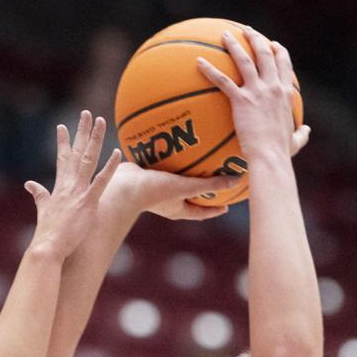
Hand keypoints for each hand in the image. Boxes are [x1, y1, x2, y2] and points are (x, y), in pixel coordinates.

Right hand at [24, 111, 120, 260]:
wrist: (48, 246)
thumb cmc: (47, 232)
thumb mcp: (42, 209)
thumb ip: (39, 195)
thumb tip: (30, 184)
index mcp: (59, 187)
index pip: (61, 159)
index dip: (63, 142)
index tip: (63, 126)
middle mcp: (68, 185)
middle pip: (76, 152)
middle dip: (81, 132)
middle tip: (87, 113)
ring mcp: (78, 192)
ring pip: (88, 159)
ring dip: (95, 139)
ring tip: (101, 121)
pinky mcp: (88, 202)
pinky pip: (101, 181)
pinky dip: (109, 167)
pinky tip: (117, 153)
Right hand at [105, 161, 241, 220]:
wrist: (121, 186)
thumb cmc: (152, 191)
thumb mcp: (185, 187)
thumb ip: (209, 185)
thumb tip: (235, 181)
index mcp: (177, 210)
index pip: (201, 213)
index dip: (214, 210)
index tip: (226, 205)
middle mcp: (167, 201)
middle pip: (190, 197)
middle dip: (202, 191)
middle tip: (216, 181)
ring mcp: (156, 189)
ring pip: (176, 181)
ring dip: (186, 173)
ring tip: (197, 160)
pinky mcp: (146, 176)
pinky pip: (163, 166)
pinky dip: (171, 158)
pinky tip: (175, 143)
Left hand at [197, 27, 310, 164]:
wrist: (270, 156)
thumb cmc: (281, 153)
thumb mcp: (295, 141)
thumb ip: (301, 134)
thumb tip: (306, 131)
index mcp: (285, 94)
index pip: (284, 65)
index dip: (279, 52)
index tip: (273, 44)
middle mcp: (272, 87)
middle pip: (265, 54)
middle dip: (256, 39)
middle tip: (247, 30)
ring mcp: (257, 91)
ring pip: (244, 60)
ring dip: (234, 45)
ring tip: (225, 34)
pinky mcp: (241, 100)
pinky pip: (222, 81)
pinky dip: (210, 70)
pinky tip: (198, 62)